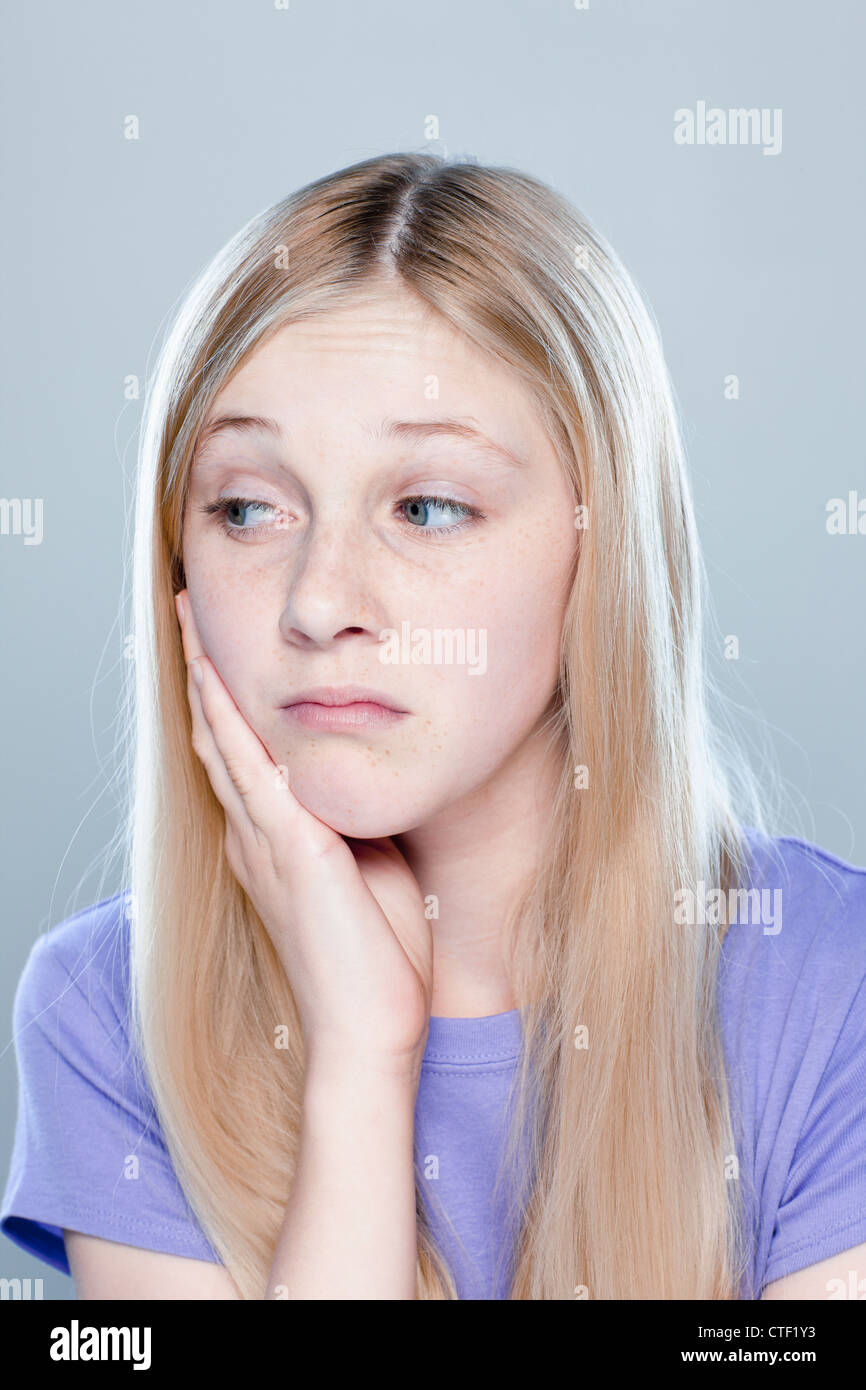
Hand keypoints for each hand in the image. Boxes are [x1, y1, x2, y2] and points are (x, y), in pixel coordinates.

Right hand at [174, 589, 432, 1075]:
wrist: (371, 1031)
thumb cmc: (378, 960)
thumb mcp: (369, 870)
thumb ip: (353, 826)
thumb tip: (360, 785)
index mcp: (273, 845)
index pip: (240, 759)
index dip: (226, 704)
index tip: (221, 653)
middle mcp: (255, 837)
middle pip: (218, 738)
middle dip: (205, 674)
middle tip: (190, 615)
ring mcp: (265, 841)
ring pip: (222, 741)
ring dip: (206, 678)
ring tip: (190, 622)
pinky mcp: (288, 847)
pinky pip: (249, 768)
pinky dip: (229, 719)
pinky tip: (215, 677)